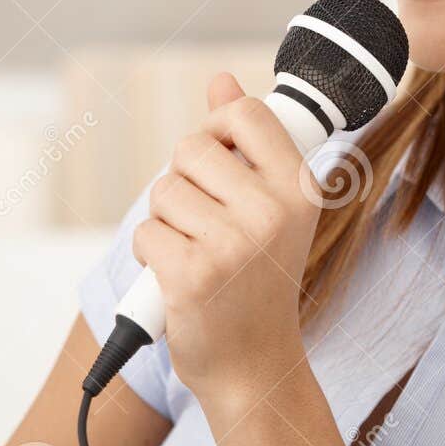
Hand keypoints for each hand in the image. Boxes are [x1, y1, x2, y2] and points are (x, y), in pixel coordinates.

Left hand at [132, 73, 318, 406]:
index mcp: (298, 188)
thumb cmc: (258, 280)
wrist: (254, 364)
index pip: (246, 113)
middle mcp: (272, 211)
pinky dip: (149, 254)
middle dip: (183, 180)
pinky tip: (176, 277)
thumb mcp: (268, 207)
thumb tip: (220, 81)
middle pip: (191, 148)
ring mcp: (233, 244)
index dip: (217, 127)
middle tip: (203, 221)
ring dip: (165, 220)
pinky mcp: (191, 275)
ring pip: (163, 191)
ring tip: (194, 251)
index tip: (218, 158)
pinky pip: (146, 232)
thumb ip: (246, 142)